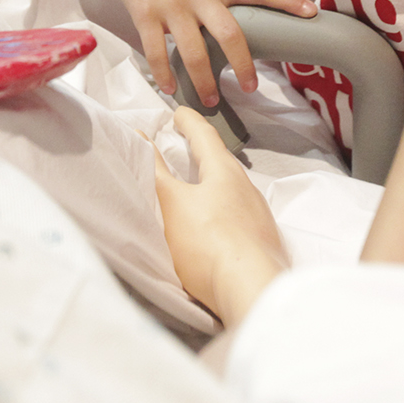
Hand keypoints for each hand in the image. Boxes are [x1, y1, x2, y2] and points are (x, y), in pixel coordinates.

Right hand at [77, 0, 314, 105]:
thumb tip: (240, 19)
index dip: (288, 1)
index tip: (312, 13)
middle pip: (230, 35)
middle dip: (243, 66)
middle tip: (250, 86)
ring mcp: (172, 7)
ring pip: (194, 53)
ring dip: (204, 81)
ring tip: (209, 99)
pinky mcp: (146, 15)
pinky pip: (157, 53)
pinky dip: (165, 75)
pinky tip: (170, 88)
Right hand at [155, 107, 288, 326]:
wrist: (252, 290)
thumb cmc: (208, 242)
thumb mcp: (172, 202)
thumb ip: (155, 170)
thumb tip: (142, 136)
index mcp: (225, 171)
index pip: (205, 135)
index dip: (188, 121)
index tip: (177, 112)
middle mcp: (247, 188)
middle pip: (220, 163)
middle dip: (201, 153)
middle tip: (184, 146)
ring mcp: (258, 217)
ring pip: (231, 191)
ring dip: (211, 184)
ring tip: (194, 187)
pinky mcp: (261, 243)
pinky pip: (237, 217)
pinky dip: (221, 211)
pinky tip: (213, 227)